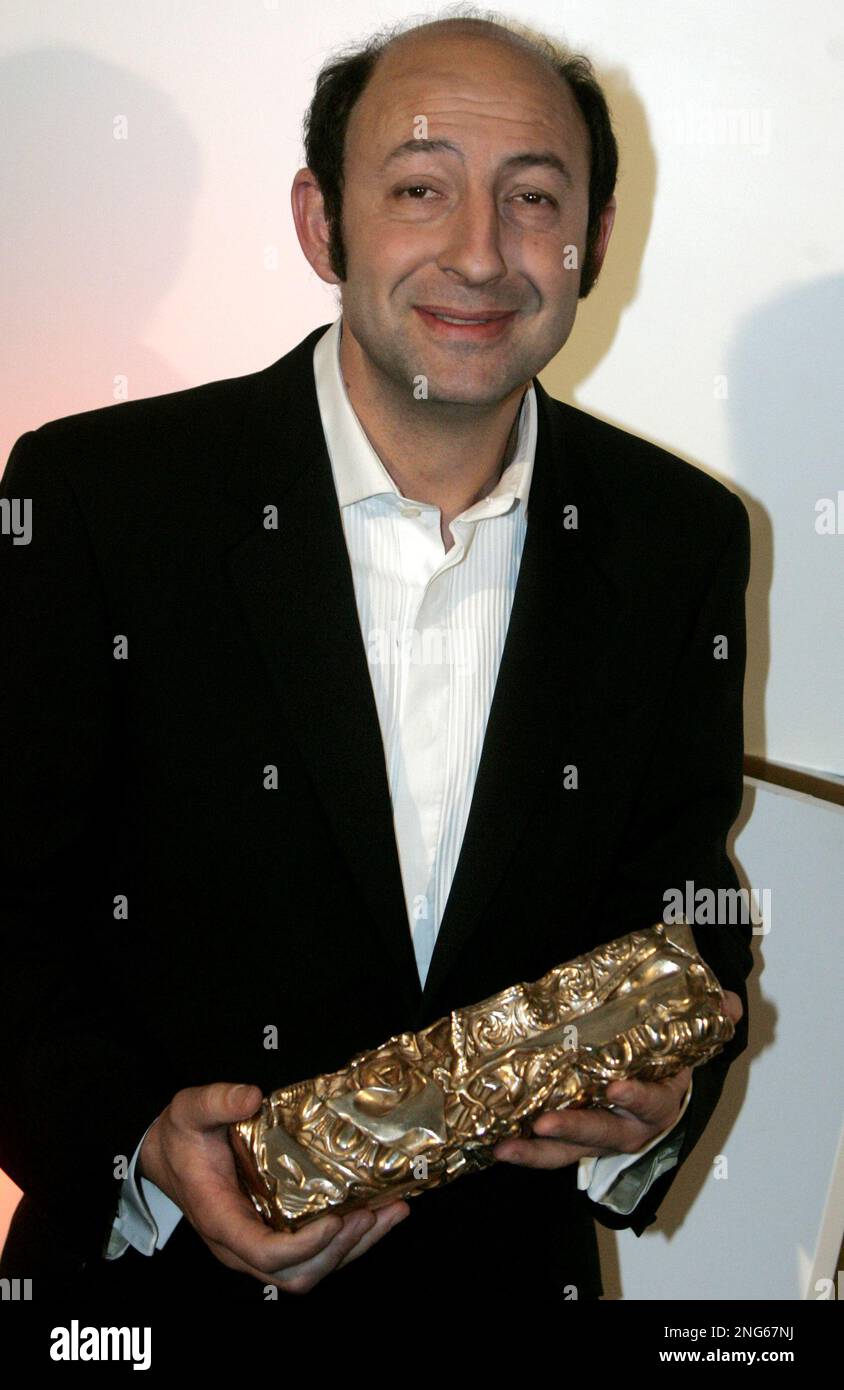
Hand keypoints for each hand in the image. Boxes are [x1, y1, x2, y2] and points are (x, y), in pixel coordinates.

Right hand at [138, 1082, 409, 1293]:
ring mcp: (259, 1247)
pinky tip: (381, 1213)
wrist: (168, 1153)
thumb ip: (217, 1101)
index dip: (306, 1245)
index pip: (266, 1253)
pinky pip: (316, 1255)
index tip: (337, 1218)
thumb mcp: (190, 1110)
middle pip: (297, 1274)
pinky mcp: (275, 1237)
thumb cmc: (181, 1137)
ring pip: (311, 1271)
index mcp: (221, 1220)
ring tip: (390, 1213)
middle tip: (371, 1213)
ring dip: (355, 1249)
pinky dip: (351, 1241)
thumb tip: (251, 1096)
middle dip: (340, 1250)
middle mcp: (241, 1247)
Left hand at [492, 990, 742, 1169]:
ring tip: (507, 1145)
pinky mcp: (576, 1140)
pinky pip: (551, 1150)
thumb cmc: (667, 1057)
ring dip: (539, 1151)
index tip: (616, 1087)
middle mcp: (631, 1126)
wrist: (659, 1081)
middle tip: (546, 1122)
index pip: (651, 1102)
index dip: (636, 1097)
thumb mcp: (690, 1034)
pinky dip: (526, 1151)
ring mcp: (601, 1137)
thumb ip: (712, 1015)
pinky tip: (497, 1144)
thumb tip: (732, 1001)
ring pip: (572, 1151)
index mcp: (660, 1101)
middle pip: (606, 1134)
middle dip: (577, 1129)